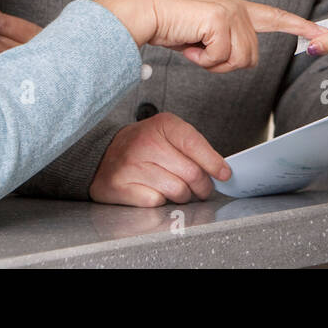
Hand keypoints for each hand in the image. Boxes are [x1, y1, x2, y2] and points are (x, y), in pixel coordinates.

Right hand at [89, 112, 228, 205]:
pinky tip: (154, 191)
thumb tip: (220, 170)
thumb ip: (193, 148)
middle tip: (201, 188)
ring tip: (175, 188)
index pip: (195, 145)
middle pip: (191, 173)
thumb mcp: (168, 134)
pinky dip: (160, 201)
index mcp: (162, 125)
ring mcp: (132, 165)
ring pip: (177, 191)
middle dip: (202, 186)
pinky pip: (157, 202)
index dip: (213, 163)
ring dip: (182, 195)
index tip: (224, 174)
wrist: (103, 154)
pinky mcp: (121, 186)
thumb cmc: (142, 145)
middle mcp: (146, 143)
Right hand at [97, 0, 322, 73]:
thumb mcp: (204, 35)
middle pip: (250, 58)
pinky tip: (189, 43)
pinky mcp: (220, 20)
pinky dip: (201, 60)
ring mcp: (231, 12)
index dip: (299, 26)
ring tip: (194, 45)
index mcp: (236, 9)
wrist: (146, 11)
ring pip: (238, 61)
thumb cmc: (170, 24)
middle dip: (223, 64)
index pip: (275, 17)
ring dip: (212, 63)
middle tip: (199, 51)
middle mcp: (238, 8)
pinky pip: (220, 59)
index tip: (321, 32)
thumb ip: (225, 42)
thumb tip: (237, 58)